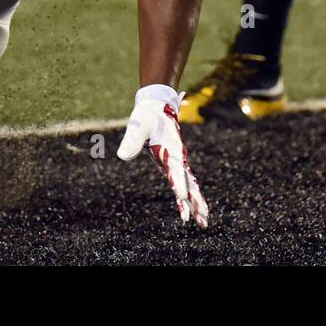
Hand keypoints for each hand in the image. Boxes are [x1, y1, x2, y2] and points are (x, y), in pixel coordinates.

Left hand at [118, 85, 208, 227]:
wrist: (157, 105)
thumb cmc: (148, 115)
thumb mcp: (139, 125)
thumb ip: (132, 140)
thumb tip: (122, 156)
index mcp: (172, 150)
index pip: (176, 169)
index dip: (179, 183)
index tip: (182, 197)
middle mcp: (177, 158)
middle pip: (189, 183)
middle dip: (196, 201)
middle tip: (203, 219)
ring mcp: (177, 161)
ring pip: (189, 185)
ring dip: (196, 202)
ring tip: (203, 220)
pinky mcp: (174, 162)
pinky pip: (183, 181)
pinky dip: (188, 195)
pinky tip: (190, 207)